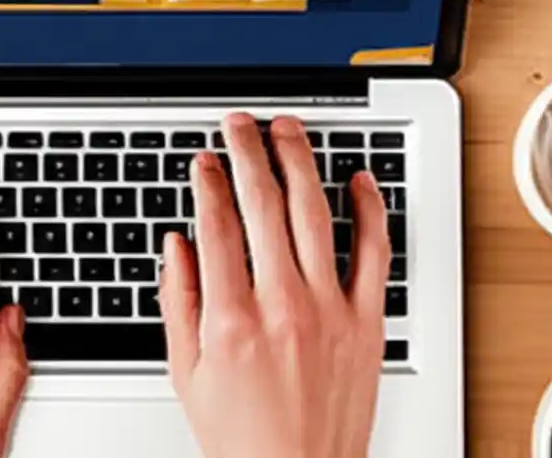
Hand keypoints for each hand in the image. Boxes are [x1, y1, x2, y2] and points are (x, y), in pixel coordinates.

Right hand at [160, 114, 390, 457]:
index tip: (204, 160)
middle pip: (263, 203)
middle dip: (247, 151)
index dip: (208, 181)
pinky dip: (370, 209)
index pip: (216, 223)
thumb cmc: (242, 436)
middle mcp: (281, 305)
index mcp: (230, 317)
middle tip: (238, 125)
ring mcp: (330, 310)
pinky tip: (358, 180)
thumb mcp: (186, 372)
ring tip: (288, 131)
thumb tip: (177, 245)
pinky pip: (374, 252)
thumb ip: (178, 301)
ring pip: (315, 214)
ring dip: (299, 162)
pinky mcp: (367, 322)